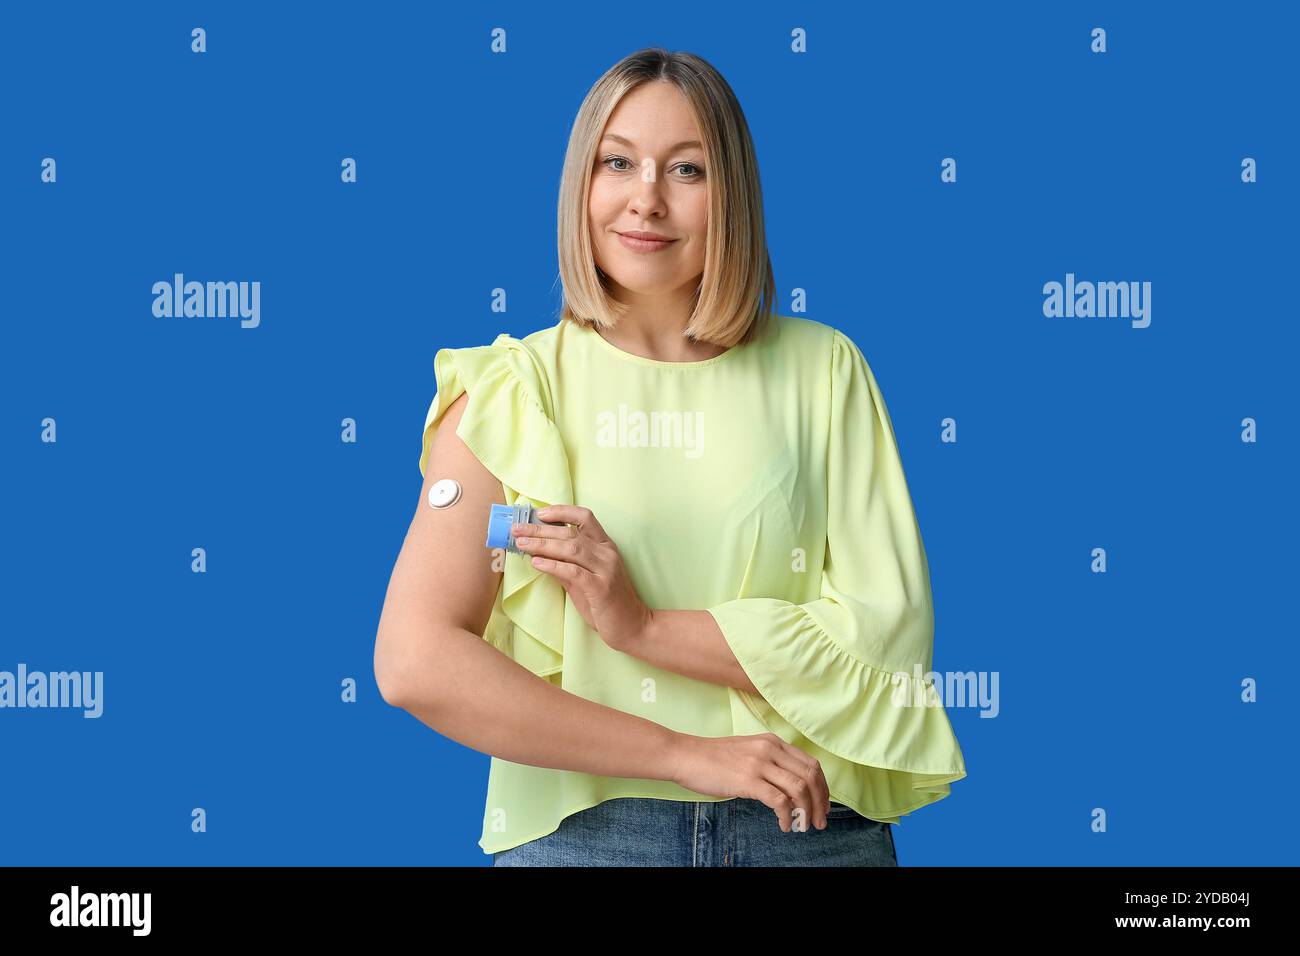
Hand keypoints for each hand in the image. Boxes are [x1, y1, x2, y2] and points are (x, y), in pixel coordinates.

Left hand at [511, 504, 651, 650]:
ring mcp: (606, 569)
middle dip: (540, 530)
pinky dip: (553, 565)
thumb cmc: (607, 604)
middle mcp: (607, 553)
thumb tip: (538, 554)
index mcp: (605, 546)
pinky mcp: (601, 588)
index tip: (539, 513)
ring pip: (571, 548)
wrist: (633, 627)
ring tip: (521, 544)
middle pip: (570, 533)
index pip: (584, 518)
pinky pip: (574, 571)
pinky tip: (537, 563)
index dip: (561, 511)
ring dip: (543, 544)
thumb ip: (565, 566)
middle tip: (517, 529)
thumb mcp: (584, 582)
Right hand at [669, 732, 830, 831]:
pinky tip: (784, 825)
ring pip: (799, 788)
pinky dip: (787, 816)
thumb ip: (770, 763)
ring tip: (803, 826)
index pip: (811, 763)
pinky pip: (779, 801)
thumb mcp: (748, 751)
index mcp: (773, 742)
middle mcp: (770, 749)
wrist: (685, 755)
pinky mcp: (748, 780)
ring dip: (807, 811)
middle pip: (811, 776)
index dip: (822, 787)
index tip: (823, 804)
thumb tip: (790, 788)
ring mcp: (760, 764)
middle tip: (819, 821)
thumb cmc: (713, 757)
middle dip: (820, 802)